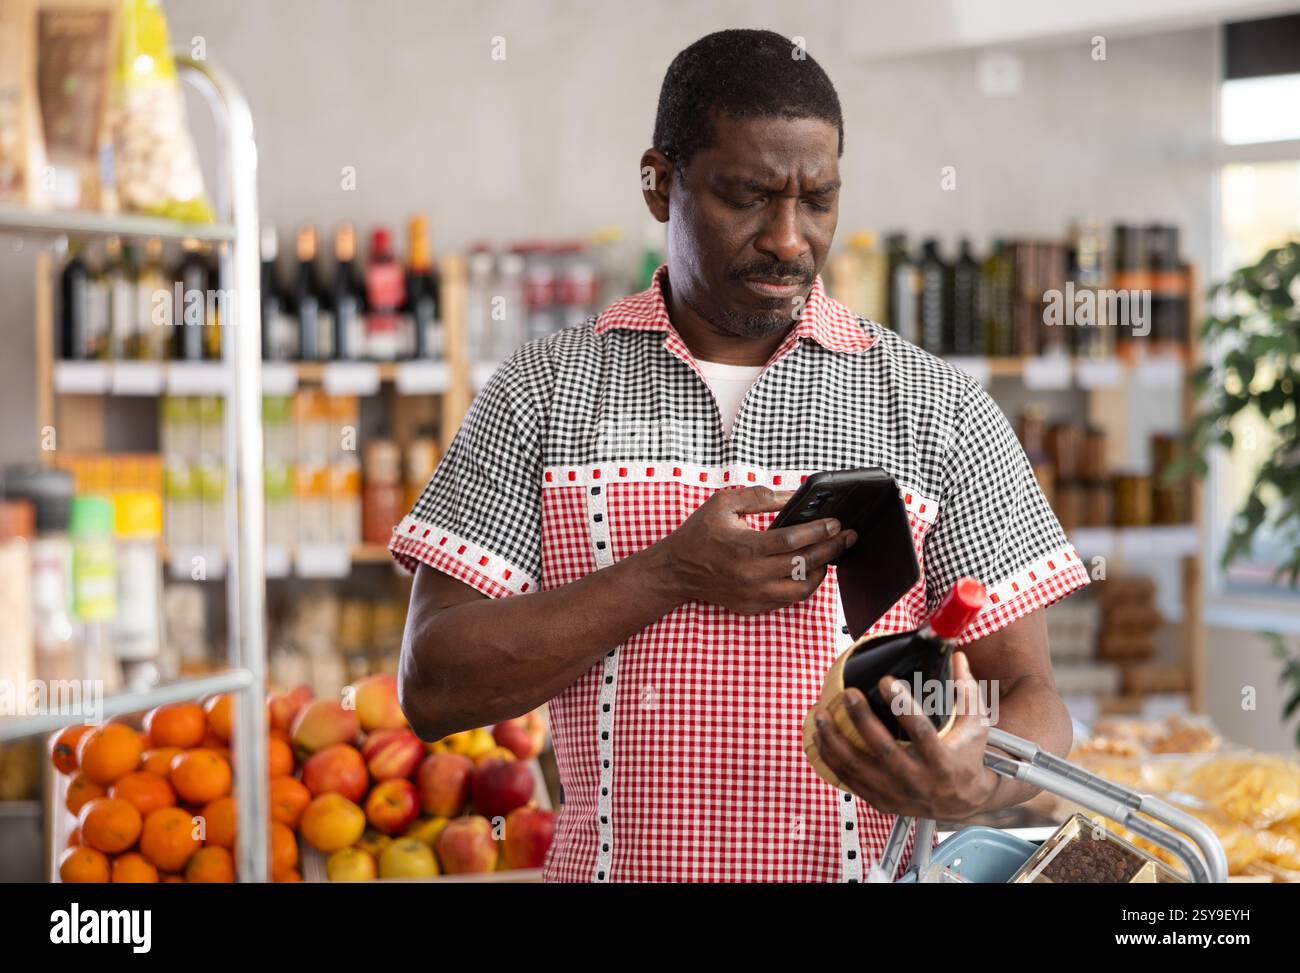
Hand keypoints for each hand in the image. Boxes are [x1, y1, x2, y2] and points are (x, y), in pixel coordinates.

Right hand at [648, 485, 856, 613]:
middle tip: (847, 537)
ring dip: (821, 571)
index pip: (794, 540)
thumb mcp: (724, 504)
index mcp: (746, 547)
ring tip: (829, 555)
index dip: (819, 531)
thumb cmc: (699, 533)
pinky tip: (808, 570)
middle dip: (832, 549)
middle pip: (804, 564)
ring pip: (802, 589)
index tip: (836, 523)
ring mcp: (753, 594)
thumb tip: (793, 495)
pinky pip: (787, 600)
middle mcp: (752, 575)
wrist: (676, 570)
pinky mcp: (753, 606)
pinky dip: (803, 585)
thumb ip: (760, 497)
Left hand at [811, 650, 997, 819]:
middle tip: (848, 693)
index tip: (886, 680)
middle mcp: (918, 781)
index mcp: (943, 761)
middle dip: (862, 719)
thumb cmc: (966, 756)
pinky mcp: (880, 801)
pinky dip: (830, 758)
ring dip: (834, 740)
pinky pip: (849, 780)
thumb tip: (956, 654)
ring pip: (858, 768)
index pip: (921, 731)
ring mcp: (896, 794)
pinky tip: (818, 737)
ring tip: (820, 714)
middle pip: (884, 750)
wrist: (962, 803)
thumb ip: (966, 689)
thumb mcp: (975, 725)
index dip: (902, 705)